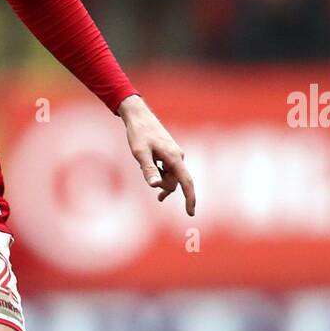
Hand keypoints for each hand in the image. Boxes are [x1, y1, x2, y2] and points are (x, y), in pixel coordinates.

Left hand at [117, 95, 195, 215]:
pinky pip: (168, 172)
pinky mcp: (169, 155)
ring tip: (144, 165)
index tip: (190, 213)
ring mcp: (174, 156)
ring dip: (158, 179)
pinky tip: (151, 175)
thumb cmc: (138, 134)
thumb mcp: (140, 153)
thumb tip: (155, 185)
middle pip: (174, 182)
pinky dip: (159, 176)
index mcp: (174, 158)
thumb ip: (148, 169)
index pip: (186, 182)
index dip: (189, 198)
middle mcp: (178, 157)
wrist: (139, 116)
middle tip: (144, 169)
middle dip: (162, 185)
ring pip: (170, 178)